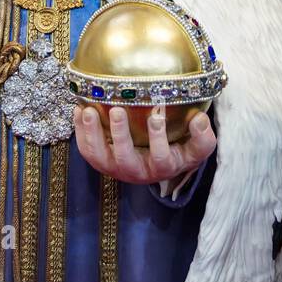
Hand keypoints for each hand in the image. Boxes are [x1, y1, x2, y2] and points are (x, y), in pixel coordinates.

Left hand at [73, 104, 215, 185]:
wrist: (159, 163)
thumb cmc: (180, 150)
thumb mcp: (197, 148)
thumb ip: (203, 137)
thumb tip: (199, 119)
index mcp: (162, 168)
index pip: (161, 158)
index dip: (158, 138)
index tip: (157, 115)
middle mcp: (137, 172)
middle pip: (125, 159)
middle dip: (119, 135)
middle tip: (117, 110)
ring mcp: (116, 168)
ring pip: (100, 157)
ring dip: (92, 134)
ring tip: (89, 110)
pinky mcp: (101, 162)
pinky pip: (87, 150)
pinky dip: (80, 131)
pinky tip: (79, 109)